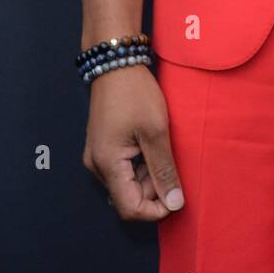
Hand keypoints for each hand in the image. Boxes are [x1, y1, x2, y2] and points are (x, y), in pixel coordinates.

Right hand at [82, 65, 184, 221]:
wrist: (116, 62)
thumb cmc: (135, 93)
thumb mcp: (156, 131)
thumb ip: (164, 170)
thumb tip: (174, 203)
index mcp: (107, 164)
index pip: (129, 208)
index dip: (155, 210)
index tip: (177, 197)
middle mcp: (97, 165)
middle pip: (129, 196)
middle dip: (154, 188)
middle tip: (170, 160)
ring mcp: (98, 155)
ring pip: (128, 182)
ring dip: (149, 174)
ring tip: (161, 146)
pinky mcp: (103, 146)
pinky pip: (124, 167)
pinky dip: (141, 163)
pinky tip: (152, 143)